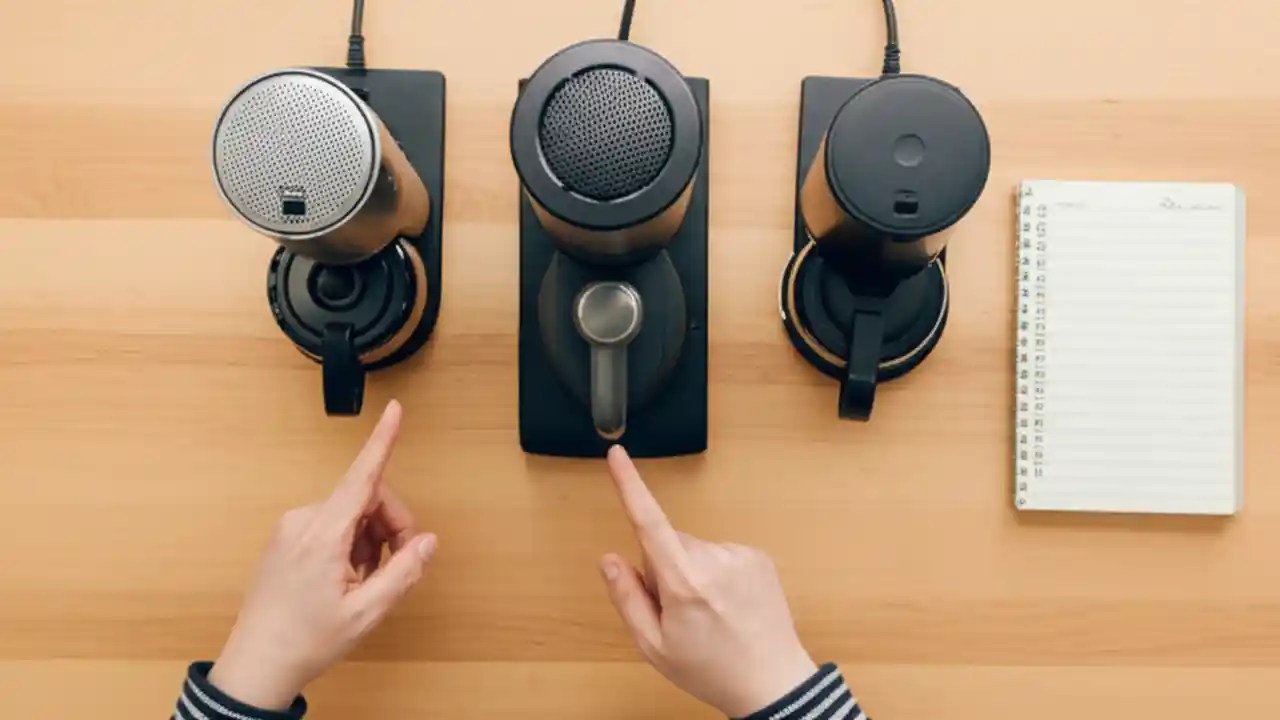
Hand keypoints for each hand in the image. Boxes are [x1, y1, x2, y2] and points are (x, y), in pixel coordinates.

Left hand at [209, 400, 436, 709]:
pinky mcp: (286, 539)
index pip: (362, 478)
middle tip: (398, 566)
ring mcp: (291, 529)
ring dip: (371, 540)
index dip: (382, 442)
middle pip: (365, 499)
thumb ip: (403, 572)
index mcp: (322, 535)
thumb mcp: (366, 612)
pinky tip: (346, 579)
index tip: (395, 410)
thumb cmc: (306, 641)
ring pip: (350, 514)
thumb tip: (427, 541)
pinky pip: (331, 525)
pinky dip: (350, 545)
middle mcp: (303, 521)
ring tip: (366, 582)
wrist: (256, 666)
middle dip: (391, 526)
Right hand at [599, 446, 817, 717]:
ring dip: (692, 571)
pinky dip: (717, 573)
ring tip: (709, 613)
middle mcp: (714, 559)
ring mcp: (740, 555)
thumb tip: (609, 559)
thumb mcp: (655, 647)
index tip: (617, 455)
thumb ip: (628, 598)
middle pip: (669, 543)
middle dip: (665, 568)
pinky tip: (728, 605)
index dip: (630, 486)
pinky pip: (720, 554)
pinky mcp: (757, 556)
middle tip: (679, 612)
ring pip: (694, 549)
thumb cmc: (710, 670)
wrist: (772, 682)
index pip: (649, 523)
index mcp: (684, 582)